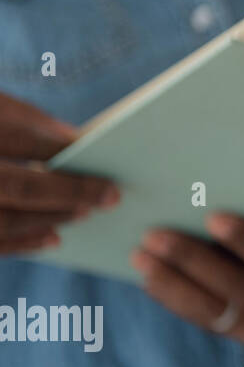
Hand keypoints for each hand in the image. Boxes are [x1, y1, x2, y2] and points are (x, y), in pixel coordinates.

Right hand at [0, 92, 118, 253]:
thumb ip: (24, 122)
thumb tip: (78, 144)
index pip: (13, 136)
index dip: (57, 148)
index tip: (98, 152)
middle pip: (11, 185)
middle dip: (63, 192)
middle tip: (109, 196)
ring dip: (43, 221)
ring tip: (81, 215)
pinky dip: (19, 244)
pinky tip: (52, 238)